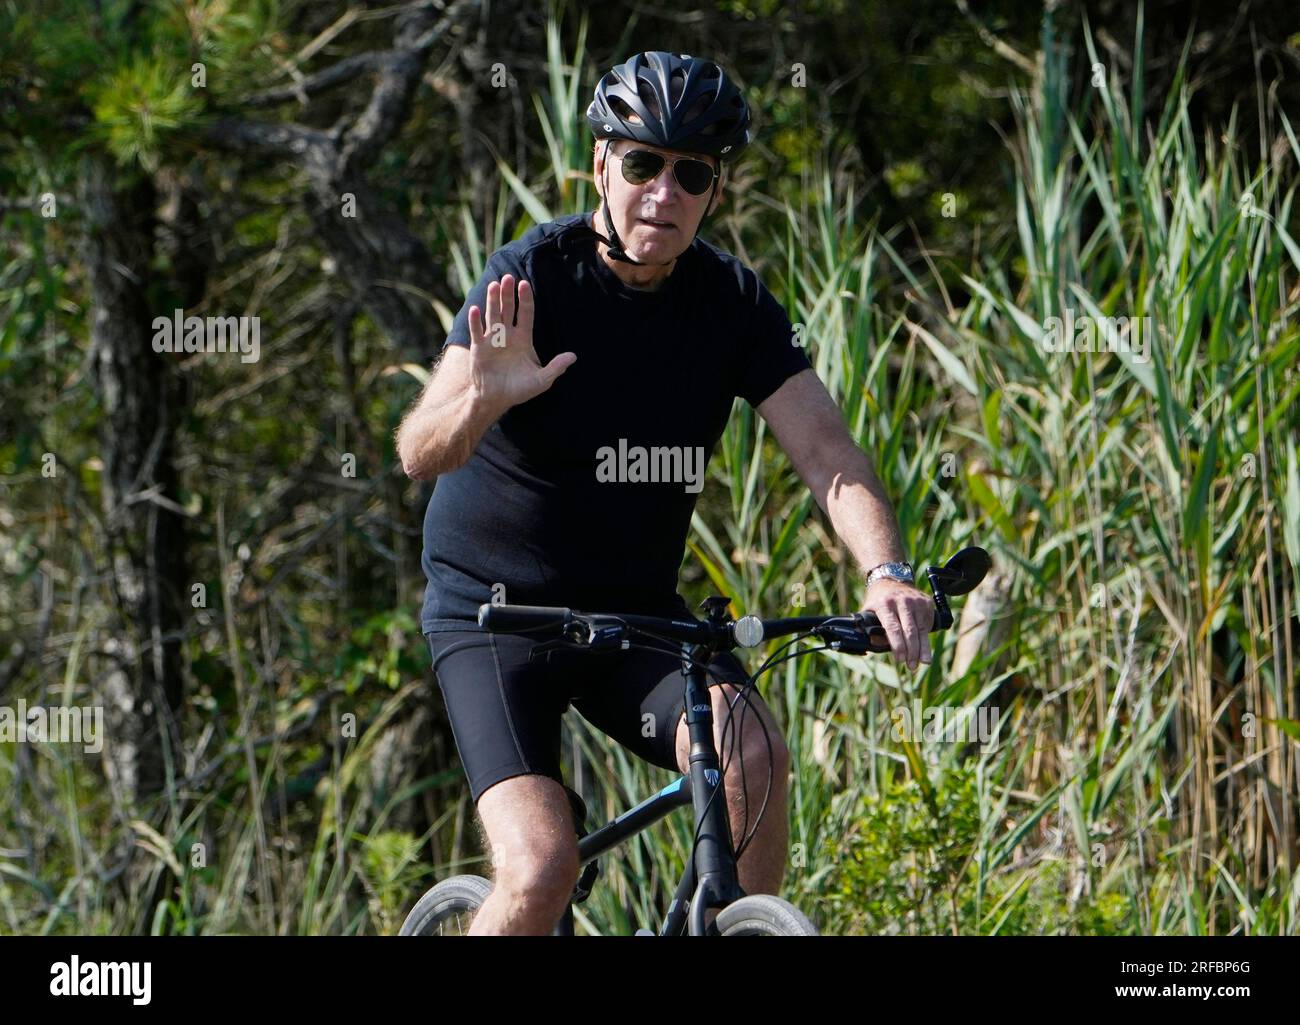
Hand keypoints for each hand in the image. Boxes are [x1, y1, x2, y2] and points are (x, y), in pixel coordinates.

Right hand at [467, 274, 574, 411]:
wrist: (497, 399)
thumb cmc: (519, 389)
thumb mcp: (541, 380)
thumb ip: (556, 368)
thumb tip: (573, 356)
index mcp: (523, 339)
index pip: (526, 314)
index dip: (526, 299)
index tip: (525, 284)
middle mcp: (507, 335)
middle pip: (508, 310)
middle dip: (508, 294)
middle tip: (509, 277)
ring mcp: (492, 340)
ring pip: (493, 316)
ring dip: (492, 301)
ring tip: (494, 285)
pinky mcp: (479, 348)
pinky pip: (477, 332)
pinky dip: (475, 321)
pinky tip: (475, 310)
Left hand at [860, 578, 933, 670]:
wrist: (891, 579)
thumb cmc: (878, 601)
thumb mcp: (868, 612)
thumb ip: (870, 628)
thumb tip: (873, 644)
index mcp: (885, 604)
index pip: (893, 628)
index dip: (897, 646)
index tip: (900, 660)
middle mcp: (902, 601)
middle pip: (910, 631)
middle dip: (912, 651)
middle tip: (912, 666)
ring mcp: (916, 601)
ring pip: (922, 630)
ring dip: (923, 648)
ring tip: (923, 662)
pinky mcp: (927, 602)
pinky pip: (928, 624)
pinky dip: (926, 637)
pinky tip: (923, 646)